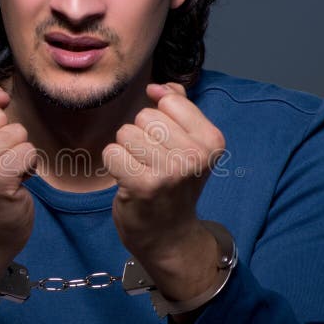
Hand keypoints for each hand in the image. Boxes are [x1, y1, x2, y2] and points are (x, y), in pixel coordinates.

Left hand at [102, 82, 225, 299]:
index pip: (169, 101)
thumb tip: (159, 86)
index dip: (159, 121)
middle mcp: (195, 156)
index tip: (167, 147)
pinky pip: (112, 152)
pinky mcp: (143, 185)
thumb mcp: (189, 145)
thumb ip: (179, 109)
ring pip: (126, 133)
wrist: (170, 236)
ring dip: (126, 152)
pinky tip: (128, 181)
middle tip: (153, 164)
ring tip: (141, 172)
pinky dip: (114, 166)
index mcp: (211, 141)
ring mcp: (170, 172)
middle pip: (145, 117)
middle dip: (141, 137)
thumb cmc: (174, 186)